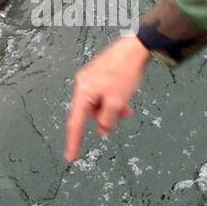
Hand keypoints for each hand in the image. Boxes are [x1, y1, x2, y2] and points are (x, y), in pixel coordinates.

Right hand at [64, 35, 151, 160]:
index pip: (75, 123)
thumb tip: (102, 130)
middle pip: (89, 112)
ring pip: (98, 103)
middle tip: (124, 114)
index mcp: (83, 92)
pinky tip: (124, 96)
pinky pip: (102, 94)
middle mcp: (83, 84)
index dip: (74, 141)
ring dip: (111, 108)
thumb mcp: (117, 102)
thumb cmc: (125, 72)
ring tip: (127, 105)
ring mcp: (90, 78)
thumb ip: (107, 120)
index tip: (71, 157)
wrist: (135, 48)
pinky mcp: (98, 73)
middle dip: (105, 117)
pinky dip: (112, 99)